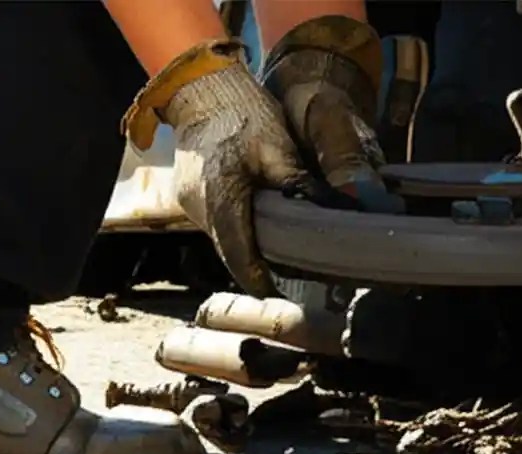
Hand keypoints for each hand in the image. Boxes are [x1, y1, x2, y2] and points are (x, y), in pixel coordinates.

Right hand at [123, 41, 311, 296]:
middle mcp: (198, 208)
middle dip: (258, 264)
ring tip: (280, 250)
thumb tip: (332, 213)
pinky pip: (216, 224)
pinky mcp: (188, 198)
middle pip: (231, 250)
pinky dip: (237, 228)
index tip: (279, 294)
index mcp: (220, 196)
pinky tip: (258, 221)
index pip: (238, 253)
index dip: (258, 279)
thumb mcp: (278, 148)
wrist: (203, 92)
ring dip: (247, 245)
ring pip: (223, 238)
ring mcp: (189, 205)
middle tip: (291, 272)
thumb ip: (299, 186)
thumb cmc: (242, 114)